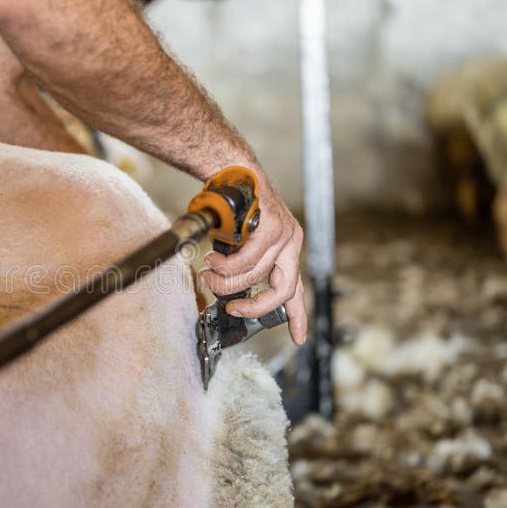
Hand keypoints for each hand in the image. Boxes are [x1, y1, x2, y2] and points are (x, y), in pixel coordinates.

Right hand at [198, 171, 306, 345]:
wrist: (229, 170)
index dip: (297, 316)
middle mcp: (291, 242)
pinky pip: (248, 260)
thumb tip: (230, 291)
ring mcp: (285, 233)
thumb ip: (243, 265)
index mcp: (287, 249)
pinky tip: (212, 260)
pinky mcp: (273, 225)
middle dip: (254, 306)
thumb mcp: (240, 242)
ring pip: (256, 275)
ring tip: (208, 272)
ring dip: (226, 281)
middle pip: (282, 290)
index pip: (296, 289)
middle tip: (231, 306)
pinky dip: (227, 265)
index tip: (298, 338)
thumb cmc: (230, 204)